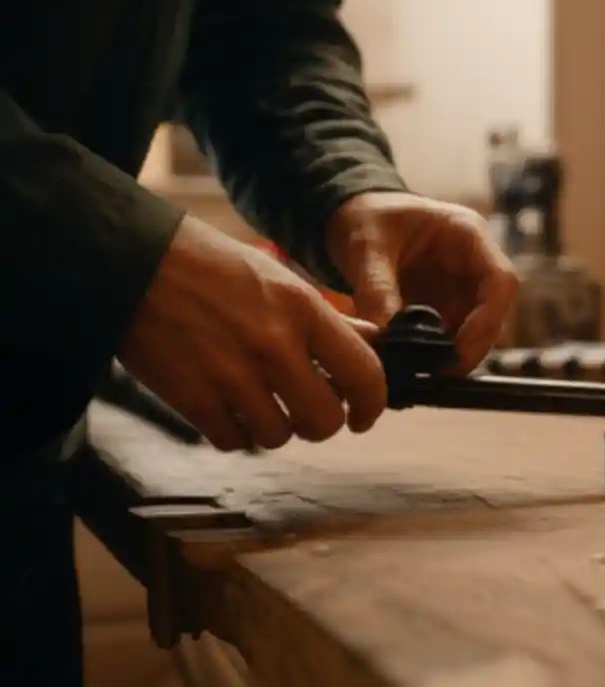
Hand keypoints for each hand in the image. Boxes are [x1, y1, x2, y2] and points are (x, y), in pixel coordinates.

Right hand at [117, 215, 386, 451]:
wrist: (132, 262)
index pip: (364, 374)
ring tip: (262, 405)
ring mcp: (232, 375)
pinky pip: (234, 441)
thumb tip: (373, 342)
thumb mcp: (280, 280)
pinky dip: (236, 433)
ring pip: (279, 436)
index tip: (364, 416)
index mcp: (303, 309)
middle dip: (322, 423)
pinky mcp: (193, 398)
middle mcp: (274, 345)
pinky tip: (230, 409)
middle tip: (309, 412)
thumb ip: (328, 319)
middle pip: (325, 420)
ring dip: (276, 428)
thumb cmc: (210, 266)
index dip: (373, 405)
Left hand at [325, 191, 517, 372]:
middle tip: (436, 374)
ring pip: (476, 332)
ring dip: (453, 355)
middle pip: (494, 314)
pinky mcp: (445, 308)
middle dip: (471, 347)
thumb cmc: (365, 217)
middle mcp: (474, 264)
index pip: (502, 281)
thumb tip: (385, 338)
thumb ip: (377, 289)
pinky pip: (450, 338)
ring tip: (419, 373)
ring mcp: (462, 288)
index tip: (458, 350)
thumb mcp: (366, 247)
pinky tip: (412, 367)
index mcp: (468, 236)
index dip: (488, 320)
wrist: (351, 215)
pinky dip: (435, 355)